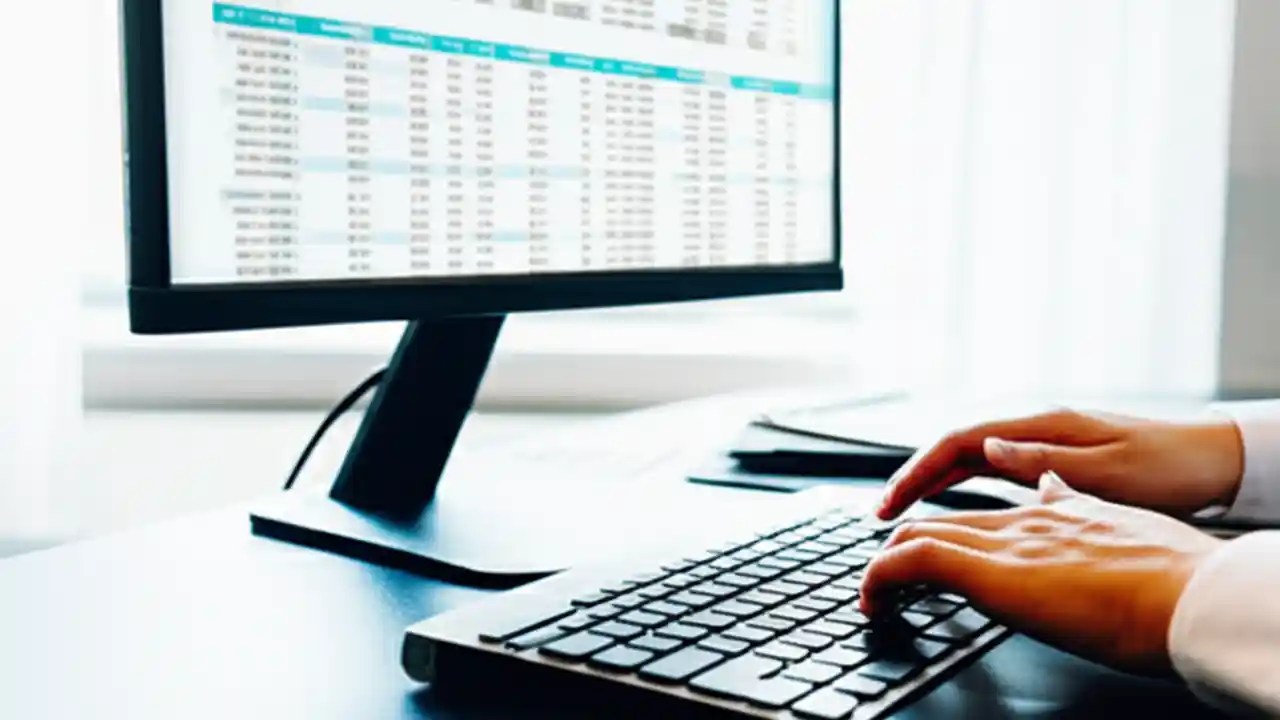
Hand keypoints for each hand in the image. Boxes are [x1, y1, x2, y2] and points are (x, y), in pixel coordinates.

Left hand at [861, 473, 1223, 674]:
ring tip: (874, 592)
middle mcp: (1023, 520)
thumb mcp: (1126, 535)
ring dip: (889, 561)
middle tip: (888, 573)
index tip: (932, 543)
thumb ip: (1085, 515)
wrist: (1188, 593)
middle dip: (910, 541)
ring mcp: (1003, 541)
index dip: (954, 528)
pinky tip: (874, 598)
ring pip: (921, 533)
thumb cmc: (1173, 579)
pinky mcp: (985, 568)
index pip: (990, 515)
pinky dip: (881, 576)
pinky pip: (911, 559)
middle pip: (946, 520)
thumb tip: (1054, 493)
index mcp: (1058, 513)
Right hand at [877, 408, 1243, 520]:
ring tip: (904, 511)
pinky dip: (963, 487)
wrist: (1216, 461)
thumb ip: (1044, 461)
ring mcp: (1045, 444)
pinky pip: (993, 472)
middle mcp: (1037, 431)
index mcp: (1043, 427)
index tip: (890, 502)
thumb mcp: (1109, 470)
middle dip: (914, 479)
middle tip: (883, 513)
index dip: (917, 472)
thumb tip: (987, 452)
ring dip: (934, 483)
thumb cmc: (1172, 468)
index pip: (959, 443)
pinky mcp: (1056, 462)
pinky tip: (954, 504)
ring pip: (971, 460)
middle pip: (956, 450)